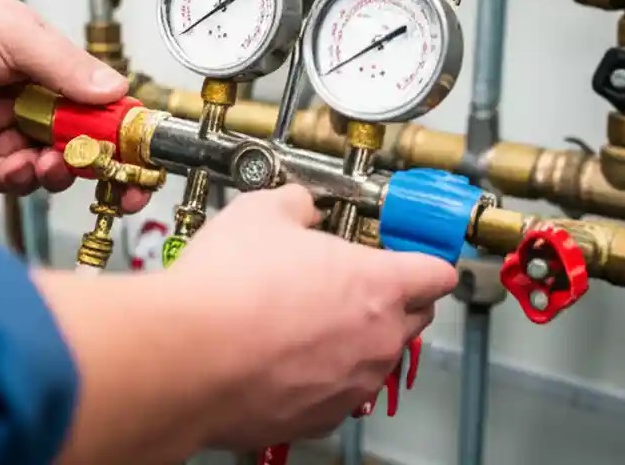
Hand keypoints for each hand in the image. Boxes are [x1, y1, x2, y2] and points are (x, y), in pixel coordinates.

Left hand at [0, 0, 146, 209]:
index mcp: (51, 68)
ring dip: (52, 173)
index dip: (126, 136)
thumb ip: (67, 68)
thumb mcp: (17, 36)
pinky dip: (13, 179)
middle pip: (79, 145)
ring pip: (42, 166)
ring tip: (48, 166)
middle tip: (116, 188)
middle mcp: (30, 100)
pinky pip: (0, 178)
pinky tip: (13, 168)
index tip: (145, 159)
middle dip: (99, 168)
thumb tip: (117, 92)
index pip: (102, 107)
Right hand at [169, 185, 456, 447]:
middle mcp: (377, 341)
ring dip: (350, 343)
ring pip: (372, 361)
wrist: (187, 357)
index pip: (437, 273)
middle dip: (390, 301)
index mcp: (379, 286)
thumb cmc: (227, 288)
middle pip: (413, 319)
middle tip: (345, 284)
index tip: (411, 257)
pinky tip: (279, 360)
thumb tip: (299, 206)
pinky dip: (316, 380)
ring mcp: (351, 386)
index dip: (424, 260)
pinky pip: (334, 396)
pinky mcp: (319, 420)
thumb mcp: (261, 213)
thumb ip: (295, 205)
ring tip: (300, 323)